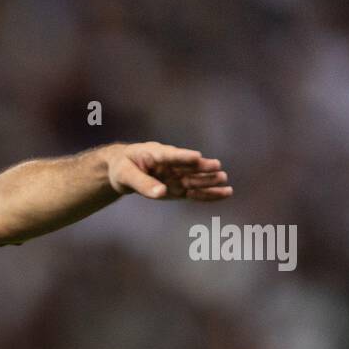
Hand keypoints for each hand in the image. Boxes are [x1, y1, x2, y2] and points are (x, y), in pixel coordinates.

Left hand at [107, 141, 231, 200]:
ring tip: (226, 184)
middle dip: (202, 169)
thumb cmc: (122, 167)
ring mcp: (175, 176)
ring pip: (194, 180)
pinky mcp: (177, 188)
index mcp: (155, 153)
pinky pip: (194, 192)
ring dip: (209, 182)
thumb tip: (162, 193)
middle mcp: (170, 164)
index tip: (196, 156)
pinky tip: (224, 194)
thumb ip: (142, 183)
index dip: (183, 156)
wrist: (122, 170)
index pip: (170, 155)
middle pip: (187, 167)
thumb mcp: (125, 174)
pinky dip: (207, 194)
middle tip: (218, 168)